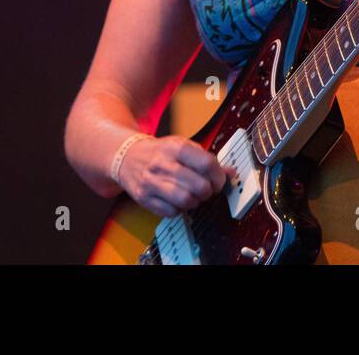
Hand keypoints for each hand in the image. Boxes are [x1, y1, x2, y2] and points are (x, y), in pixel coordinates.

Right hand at [118, 135, 235, 217]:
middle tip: (207, 189)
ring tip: (193, 195)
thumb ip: (206, 159)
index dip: (219, 176)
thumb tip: (230, 173)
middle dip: (209, 191)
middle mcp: (163, 164)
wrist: (127, 156)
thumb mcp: (183, 146)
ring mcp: (152, 182)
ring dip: (195, 201)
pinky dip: (179, 210)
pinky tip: (178, 201)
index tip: (219, 180)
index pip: (207, 163)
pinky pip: (171, 212)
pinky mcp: (145, 198)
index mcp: (176, 148)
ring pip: (186, 201)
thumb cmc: (159, 152)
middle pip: (199, 186)